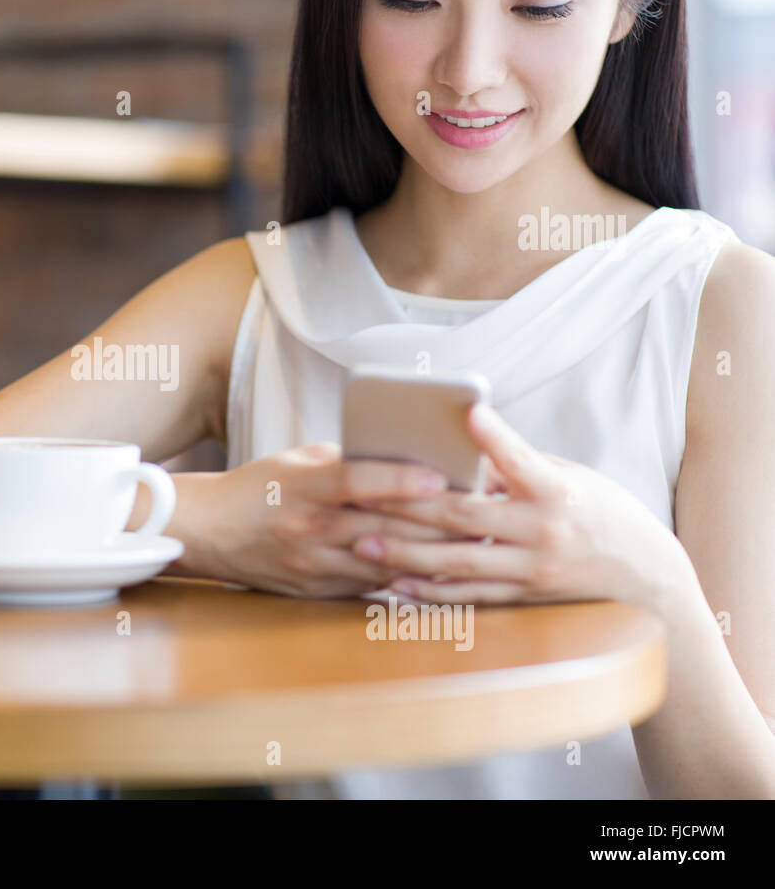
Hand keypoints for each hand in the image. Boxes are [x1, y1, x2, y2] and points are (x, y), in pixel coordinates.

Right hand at [192, 442, 473, 598]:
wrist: (209, 532)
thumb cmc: (257, 488)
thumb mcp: (295, 461)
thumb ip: (345, 462)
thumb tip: (401, 459)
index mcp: (303, 488)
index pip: (357, 481)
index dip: (401, 479)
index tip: (441, 475)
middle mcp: (309, 529)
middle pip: (383, 526)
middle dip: (436, 521)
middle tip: (481, 511)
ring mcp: (314, 565)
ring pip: (385, 561)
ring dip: (431, 553)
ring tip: (472, 542)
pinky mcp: (318, 591)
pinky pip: (372, 585)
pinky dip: (407, 575)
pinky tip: (437, 568)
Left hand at [348, 403, 694, 608]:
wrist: (647, 578)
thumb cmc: (601, 514)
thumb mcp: (568, 479)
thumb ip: (515, 468)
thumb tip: (459, 448)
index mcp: (557, 493)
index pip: (520, 459)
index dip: (494, 436)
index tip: (468, 412)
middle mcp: (543, 534)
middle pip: (465, 518)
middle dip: (409, 507)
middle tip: (362, 497)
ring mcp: (532, 571)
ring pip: (458, 563)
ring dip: (406, 555)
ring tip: (363, 545)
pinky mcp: (523, 597)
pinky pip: (468, 596)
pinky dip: (429, 592)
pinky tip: (393, 585)